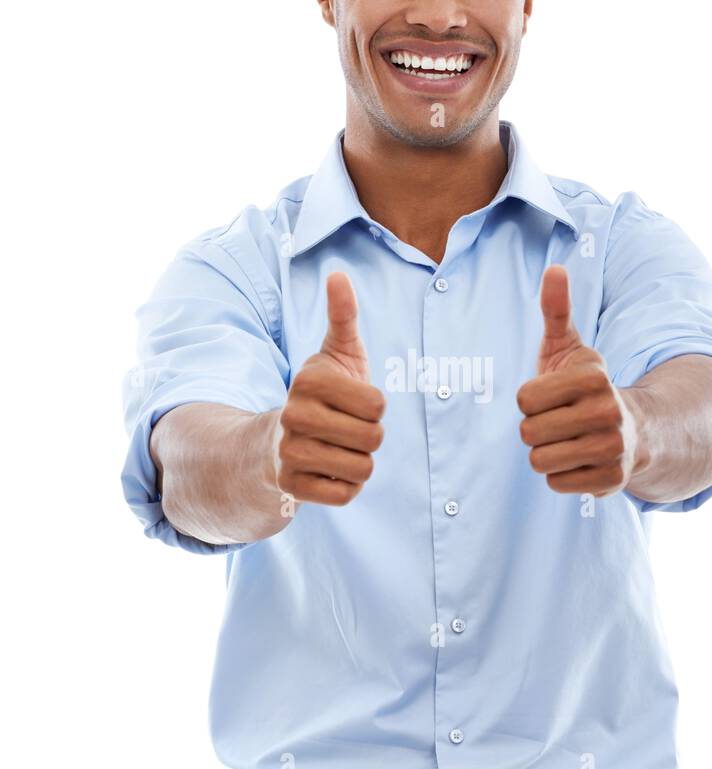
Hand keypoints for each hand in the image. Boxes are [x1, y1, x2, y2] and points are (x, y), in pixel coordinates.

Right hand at [272, 271, 385, 505]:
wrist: (276, 443)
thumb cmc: (321, 394)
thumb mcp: (336, 353)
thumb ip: (342, 315)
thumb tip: (338, 274)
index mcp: (308, 380)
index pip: (378, 405)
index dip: (374, 407)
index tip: (352, 403)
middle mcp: (293, 415)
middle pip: (374, 439)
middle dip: (370, 437)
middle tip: (346, 430)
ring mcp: (289, 453)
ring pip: (363, 469)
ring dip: (359, 463)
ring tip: (337, 450)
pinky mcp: (291, 486)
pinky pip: (345, 494)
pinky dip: (346, 487)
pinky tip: (328, 472)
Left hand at [516, 265, 644, 496]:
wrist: (632, 430)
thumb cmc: (584, 386)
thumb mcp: (568, 347)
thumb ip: (557, 309)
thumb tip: (555, 268)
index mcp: (595, 378)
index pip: (524, 400)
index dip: (530, 400)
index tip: (551, 396)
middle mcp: (609, 413)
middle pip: (529, 433)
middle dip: (535, 428)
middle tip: (559, 421)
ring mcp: (613, 450)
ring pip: (540, 461)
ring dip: (545, 453)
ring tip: (567, 440)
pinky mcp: (611, 481)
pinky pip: (555, 483)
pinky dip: (560, 475)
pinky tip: (578, 460)